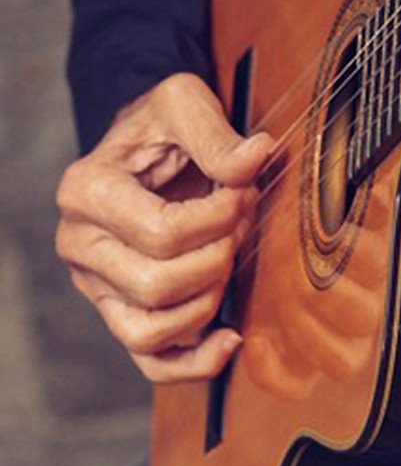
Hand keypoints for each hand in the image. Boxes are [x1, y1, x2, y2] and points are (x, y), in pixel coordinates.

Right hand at [55, 73, 272, 382]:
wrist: (144, 146)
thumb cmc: (161, 125)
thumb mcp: (184, 103)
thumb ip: (217, 133)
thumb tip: (256, 158)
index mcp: (86, 191)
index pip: (161, 232)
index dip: (218, 219)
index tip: (243, 191)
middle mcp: (79, 245)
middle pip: (156, 285)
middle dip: (216, 258)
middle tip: (240, 223)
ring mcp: (95, 285)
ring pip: (149, 331)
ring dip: (207, 302)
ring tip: (229, 260)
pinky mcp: (119, 310)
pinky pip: (150, 360)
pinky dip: (194, 362)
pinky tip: (231, 338)